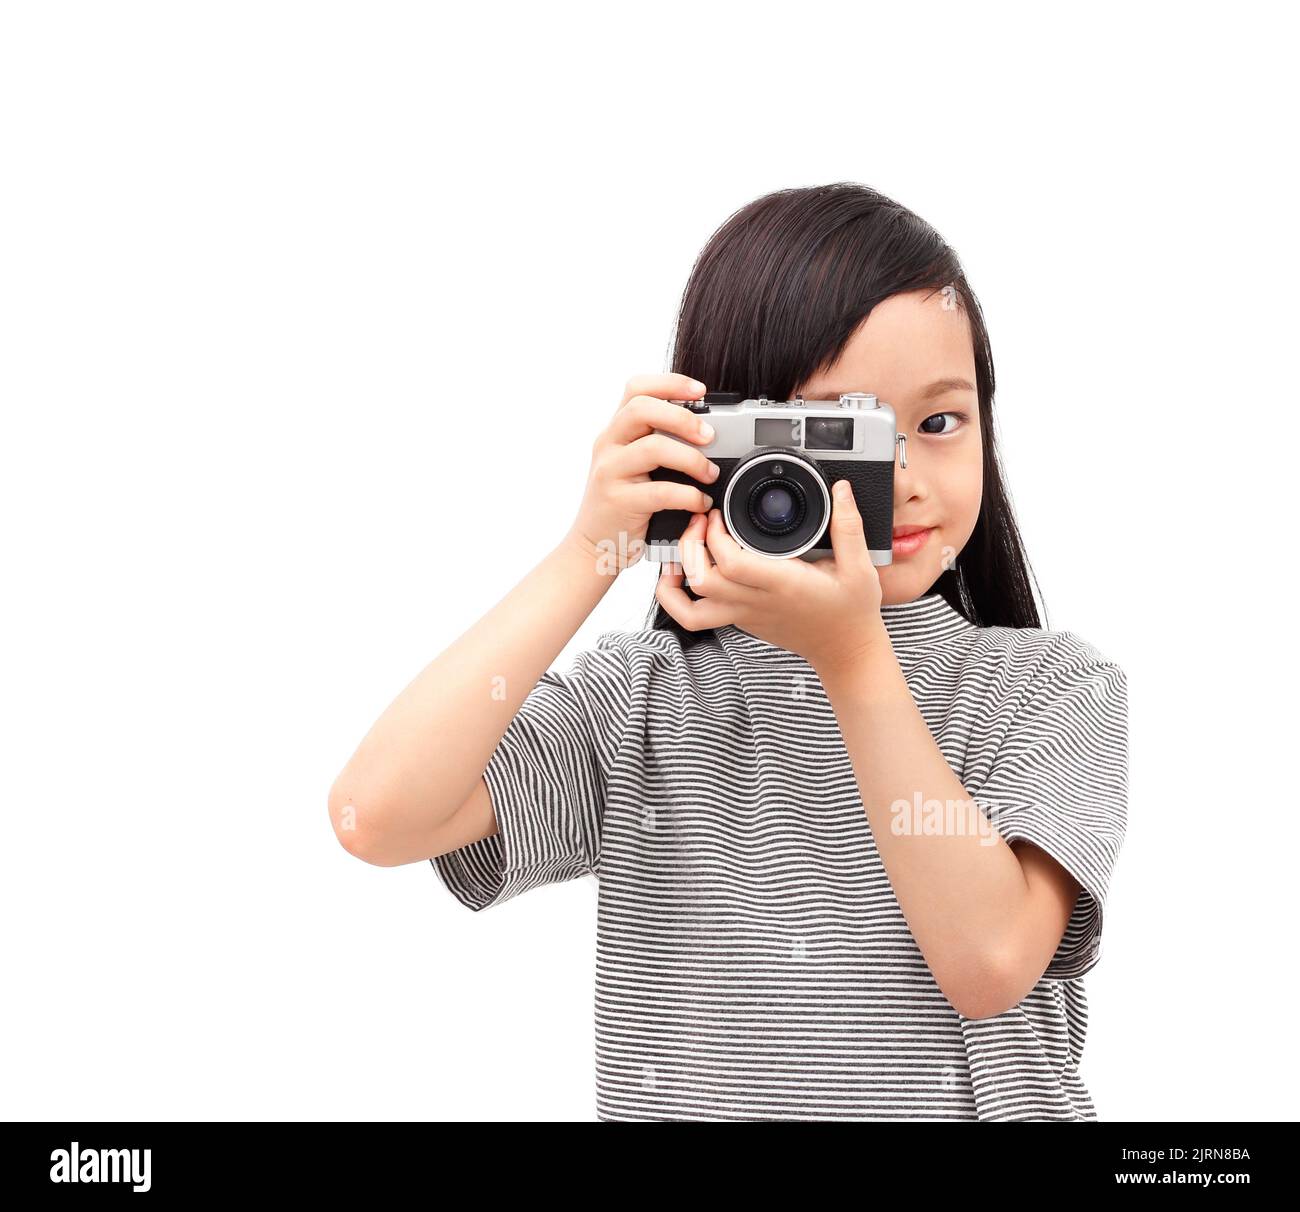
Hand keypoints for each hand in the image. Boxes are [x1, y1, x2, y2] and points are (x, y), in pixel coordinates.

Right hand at [565, 372, 718, 575]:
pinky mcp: (619, 501)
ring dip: (691, 458)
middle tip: (709, 435)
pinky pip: (660, 491)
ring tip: (709, 473)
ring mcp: (610, 472)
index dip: (669, 383)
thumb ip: (658, 442)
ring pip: (653, 448)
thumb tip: (708, 430)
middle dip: (683, 417)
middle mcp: (608, 445)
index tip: (700, 391)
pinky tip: (699, 501)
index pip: (636, 389)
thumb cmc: (623, 503)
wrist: (593, 544)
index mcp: (615, 430)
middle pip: (642, 409)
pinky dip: (688, 495)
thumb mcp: (633, 465)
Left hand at [655, 479, 889, 672]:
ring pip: (691, 607)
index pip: (732, 564)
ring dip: (678, 576)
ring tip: (683, 549)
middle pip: (702, 581)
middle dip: (690, 546)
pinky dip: (680, 596)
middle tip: (700, 522)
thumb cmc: (851, 612)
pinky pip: (697, 615)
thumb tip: (841, 490)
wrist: (845, 652)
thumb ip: (849, 527)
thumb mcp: (860, 568)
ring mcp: (744, 615)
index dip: (714, 536)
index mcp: (783, 585)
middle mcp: (757, 602)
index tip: (717, 515)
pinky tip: (685, 573)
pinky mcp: (740, 621)